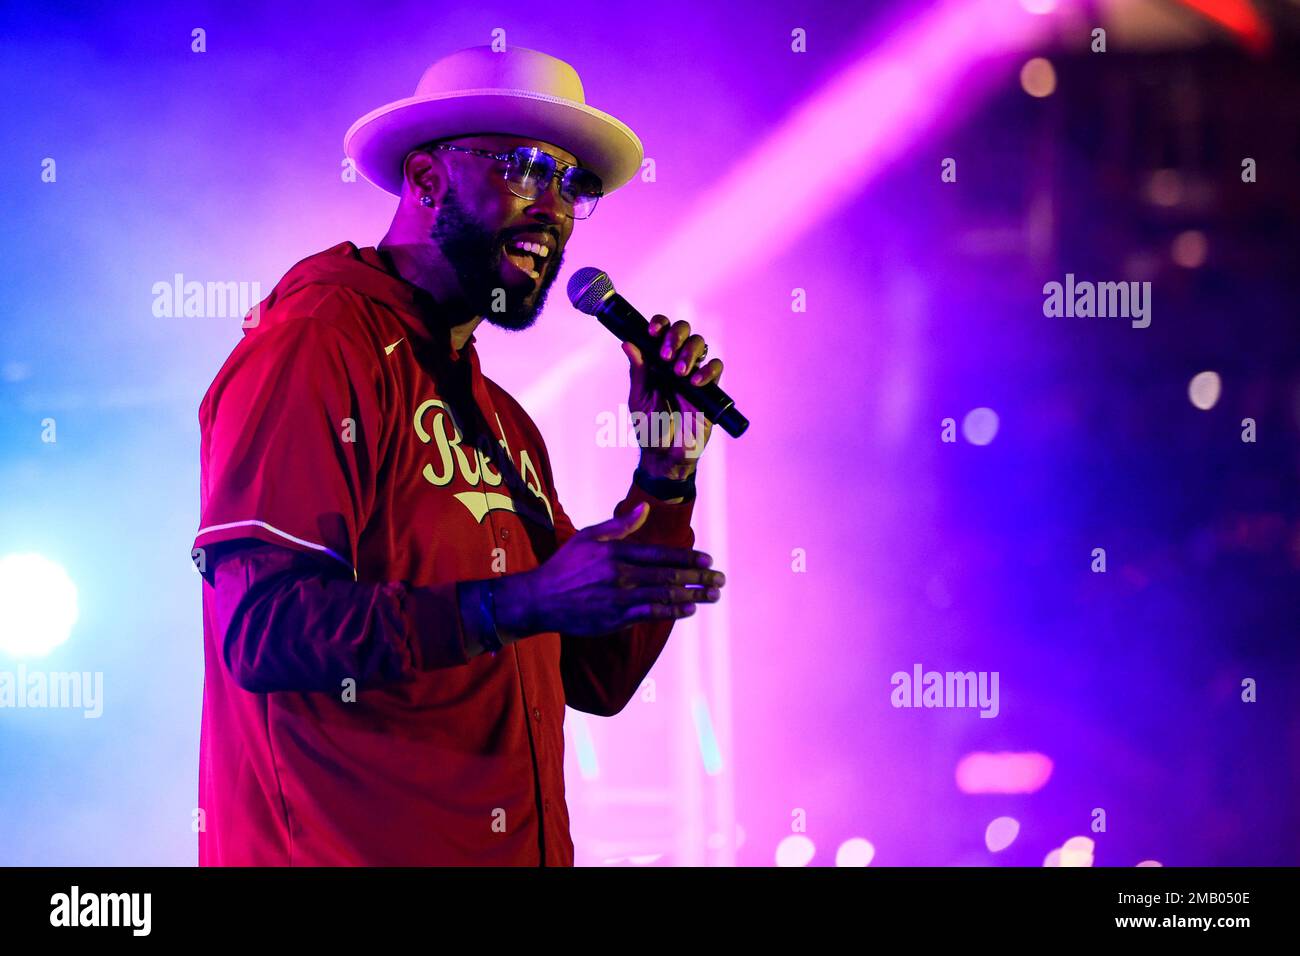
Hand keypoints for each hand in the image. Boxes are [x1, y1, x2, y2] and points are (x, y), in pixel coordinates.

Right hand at [495, 501, 725, 637]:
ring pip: (664, 597)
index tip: (709, 561)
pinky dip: (672, 611)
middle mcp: (621, 576)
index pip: (661, 554)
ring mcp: (620, 599)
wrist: (540, 599)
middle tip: (720, 581)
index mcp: (616, 553)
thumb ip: (619, 524)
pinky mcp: (616, 619)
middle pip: (669, 576)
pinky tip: (688, 609)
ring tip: (712, 596)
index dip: (689, 558)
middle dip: (699, 578)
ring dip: (692, 596)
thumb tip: (644, 508)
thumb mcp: (588, 536)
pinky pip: (651, 614)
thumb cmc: (565, 565)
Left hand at [622, 315, 724, 479]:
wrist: (666, 453)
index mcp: (657, 360)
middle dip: (676, 336)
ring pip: (701, 344)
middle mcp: (676, 361)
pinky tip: (695, 382)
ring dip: (690, 353)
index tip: (652, 333)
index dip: (660, 324)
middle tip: (666, 356)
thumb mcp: (639, 398)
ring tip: (679, 373)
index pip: (662, 331)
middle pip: (684, 331)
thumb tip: (628, 343)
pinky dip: (707, 370)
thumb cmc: (649, 426)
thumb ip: (638, 371)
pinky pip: (716, 367)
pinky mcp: (710, 388)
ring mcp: (695, 372)